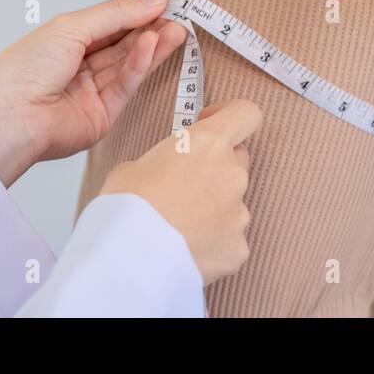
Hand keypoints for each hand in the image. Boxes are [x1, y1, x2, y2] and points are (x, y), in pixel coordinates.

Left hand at [0, 0, 187, 186]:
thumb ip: (117, 13)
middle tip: (179, 15)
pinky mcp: (102, 116)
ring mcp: (92, 93)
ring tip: (178, 29)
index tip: (164, 0)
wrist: (8, 115)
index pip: (109, 24)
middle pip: (123, 45)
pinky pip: (125, 86)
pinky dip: (139, 64)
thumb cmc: (26, 66)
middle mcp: (80, 67)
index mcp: (66, 43)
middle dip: (151, 29)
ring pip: (129, 65)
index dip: (136, 12)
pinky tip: (152, 44)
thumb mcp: (72, 27)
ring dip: (153, 46)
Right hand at [100, 99, 261, 284]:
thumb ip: (163, 161)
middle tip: (184, 182)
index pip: (246, 113)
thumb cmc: (126, 208)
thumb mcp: (133, 167)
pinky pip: (230, 237)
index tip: (210, 123)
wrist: (132, 260)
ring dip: (212, 206)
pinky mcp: (239, 247)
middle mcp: (232, 173)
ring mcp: (239, 212)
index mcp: (208, 142)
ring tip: (178, 223)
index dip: (230, 115)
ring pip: (233, 201)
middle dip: (216, 166)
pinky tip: (186, 247)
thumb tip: (163, 174)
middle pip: (237, 158)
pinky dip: (213, 240)